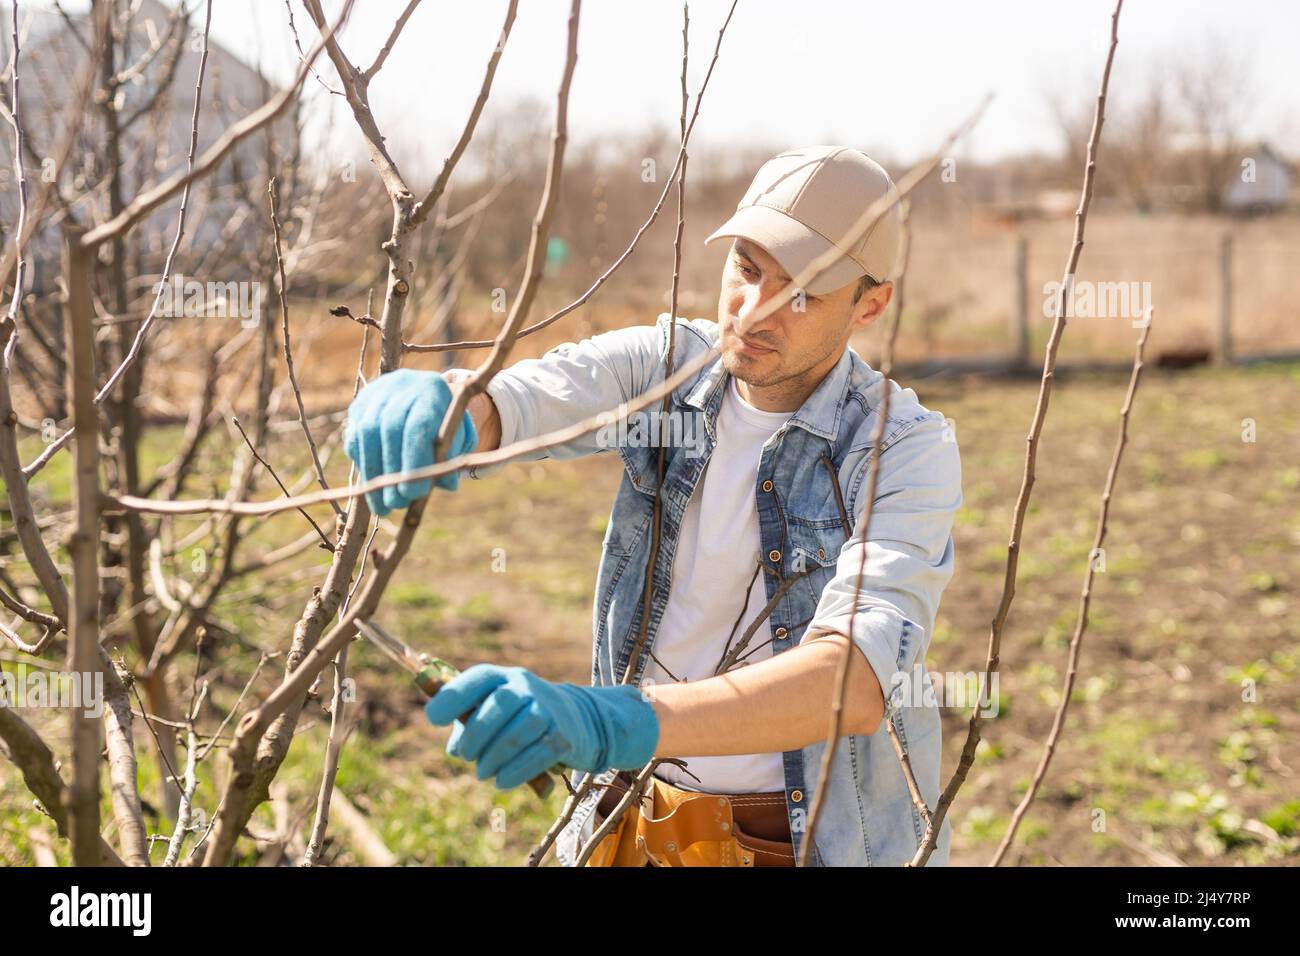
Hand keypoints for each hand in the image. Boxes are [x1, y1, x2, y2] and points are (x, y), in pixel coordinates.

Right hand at [343, 369, 476, 515]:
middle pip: (390, 431)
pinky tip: (372, 486)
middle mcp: (400, 387)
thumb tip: (448, 484)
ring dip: (373, 475)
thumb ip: (453, 458)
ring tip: (382, 506)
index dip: (414, 461)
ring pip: (367, 435)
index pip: (418, 426)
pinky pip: (355, 439)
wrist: (422, 393)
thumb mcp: (457, 436)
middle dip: (392, 473)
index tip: (415, 493)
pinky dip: (363, 464)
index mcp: (431, 391)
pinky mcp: (358, 407)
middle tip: (396, 504)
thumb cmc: (444, 423)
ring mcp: (375, 395)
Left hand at [424, 664, 659, 789]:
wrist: (581, 719)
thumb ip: (471, 725)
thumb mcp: (497, 713)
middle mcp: (527, 686)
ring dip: (494, 757)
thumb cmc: (523, 716)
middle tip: (467, 756)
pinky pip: (538, 754)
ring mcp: (549, 709)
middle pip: (498, 705)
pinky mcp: (564, 735)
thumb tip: (455, 749)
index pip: (477, 679)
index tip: (434, 719)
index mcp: (504, 677)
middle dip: (475, 735)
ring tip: (484, 772)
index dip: (452, 696)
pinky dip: (515, 771)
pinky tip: (502, 781)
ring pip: (518, 731)